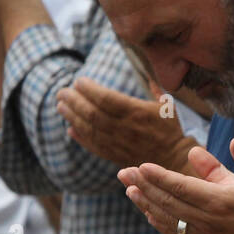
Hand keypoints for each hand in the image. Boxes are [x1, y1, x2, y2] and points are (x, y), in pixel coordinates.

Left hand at [58, 75, 193, 170]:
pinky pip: (93, 146)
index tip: (78, 81)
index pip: (106, 98)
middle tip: (62, 91)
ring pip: (89, 129)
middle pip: (92, 112)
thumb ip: (154, 89)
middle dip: (74, 100)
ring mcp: (118, 143)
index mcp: (136, 112)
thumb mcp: (166, 106)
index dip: (89, 89)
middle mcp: (125, 128)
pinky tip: (70, 128)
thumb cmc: (170, 130)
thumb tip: (147, 74)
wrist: (172, 159)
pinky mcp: (115, 156)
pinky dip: (80, 137)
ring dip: (72, 116)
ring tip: (61, 105)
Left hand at [117, 137, 233, 233]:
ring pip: (169, 219)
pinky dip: (160, 223)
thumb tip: (233, 140)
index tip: (140, 165)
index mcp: (221, 201)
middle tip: (123, 172)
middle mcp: (209, 220)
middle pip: (168, 202)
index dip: (158, 177)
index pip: (181, 187)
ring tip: (129, 190)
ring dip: (146, 204)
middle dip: (144, 186)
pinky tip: (148, 213)